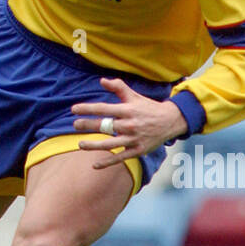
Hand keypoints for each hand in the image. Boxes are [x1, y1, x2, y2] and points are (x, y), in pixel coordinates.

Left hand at [71, 77, 188, 169]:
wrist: (170, 121)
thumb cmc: (148, 107)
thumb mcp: (134, 96)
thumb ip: (118, 87)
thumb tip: (102, 81)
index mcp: (128, 110)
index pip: (104, 108)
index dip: (87, 109)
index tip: (74, 109)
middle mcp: (130, 124)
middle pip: (105, 125)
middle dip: (88, 125)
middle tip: (75, 124)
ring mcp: (133, 139)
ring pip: (110, 144)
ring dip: (94, 145)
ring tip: (80, 144)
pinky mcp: (137, 150)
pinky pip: (120, 158)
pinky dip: (107, 162)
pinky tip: (94, 165)